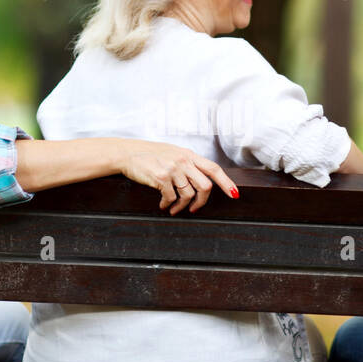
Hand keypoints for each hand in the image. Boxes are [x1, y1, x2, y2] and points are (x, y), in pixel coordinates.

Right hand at [117, 140, 238, 213]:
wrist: (128, 153)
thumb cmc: (150, 154)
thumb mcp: (173, 153)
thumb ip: (188, 163)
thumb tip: (203, 178)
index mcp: (189, 154)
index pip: (214, 169)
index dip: (226, 182)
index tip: (234, 194)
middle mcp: (183, 160)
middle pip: (205, 186)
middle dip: (201, 201)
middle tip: (194, 208)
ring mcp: (173, 168)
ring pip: (188, 194)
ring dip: (181, 206)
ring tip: (174, 208)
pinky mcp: (161, 177)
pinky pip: (171, 197)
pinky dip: (168, 204)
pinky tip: (163, 204)